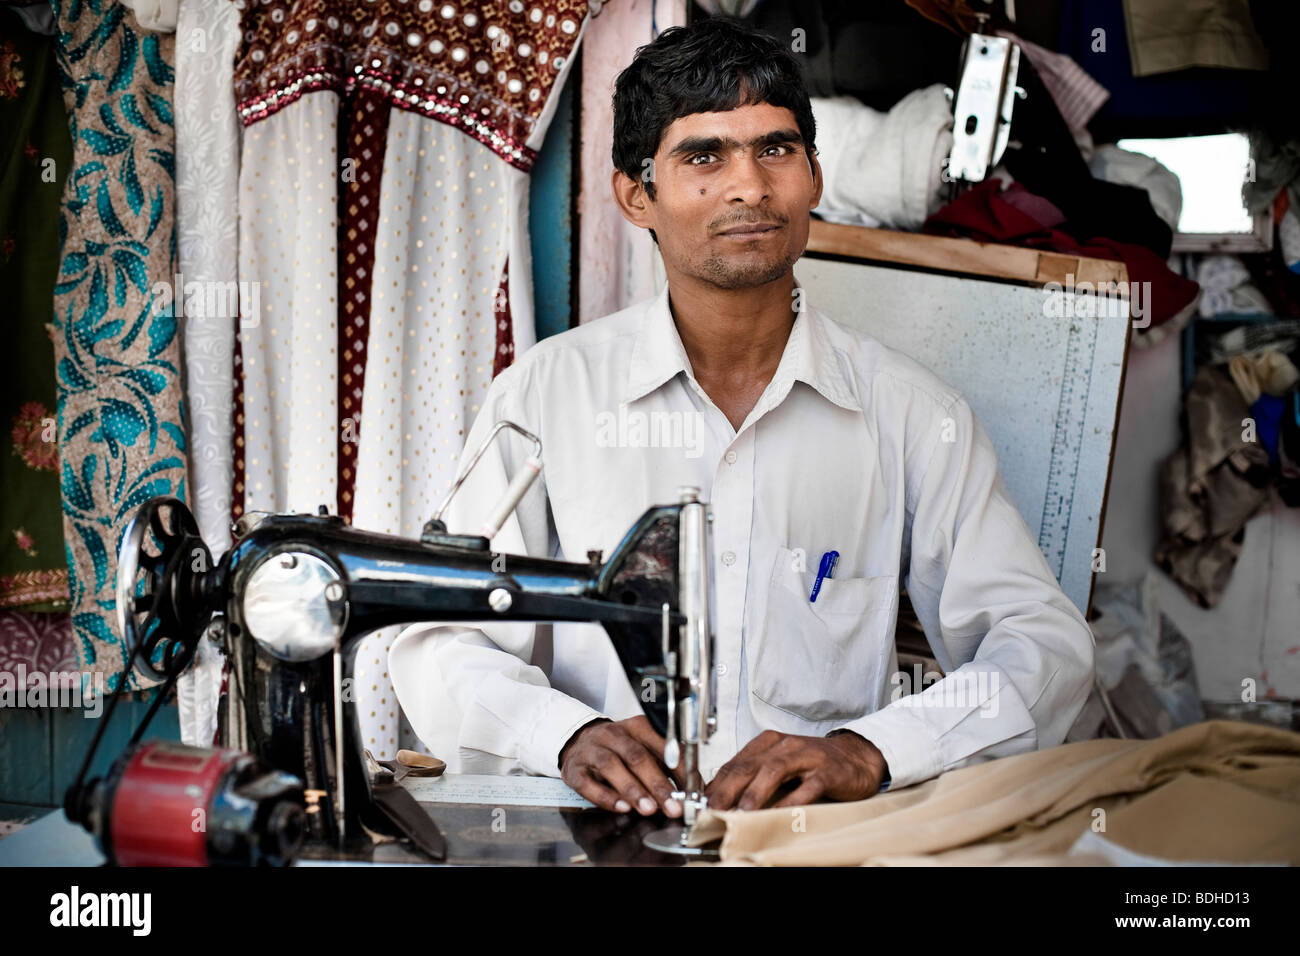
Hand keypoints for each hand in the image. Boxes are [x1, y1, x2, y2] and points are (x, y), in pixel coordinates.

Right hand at [559, 716, 683, 818]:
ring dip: (632, 789)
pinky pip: (588, 783)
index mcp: (636, 727)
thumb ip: (665, 765)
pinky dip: (605, 796)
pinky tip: (621, 807)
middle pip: (637, 756)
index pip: (661, 745)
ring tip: (649, 808)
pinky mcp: (574, 769)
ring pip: (611, 766)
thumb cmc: (618, 748)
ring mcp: (591, 751)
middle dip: (657, 783)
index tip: (691, 791)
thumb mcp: (643, 748)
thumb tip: (690, 789)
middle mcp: (613, 735)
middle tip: (673, 805)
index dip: (678, 769)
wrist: (579, 742)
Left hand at [704, 729, 888, 810]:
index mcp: (768, 743)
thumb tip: (719, 799)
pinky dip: (792, 801)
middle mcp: (784, 746)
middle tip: (711, 811)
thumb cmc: (811, 764)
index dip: (714, 786)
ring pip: (774, 772)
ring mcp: (806, 757)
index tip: (700, 805)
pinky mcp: (827, 771)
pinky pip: (807, 787)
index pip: (734, 763)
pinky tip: (780, 815)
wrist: (855, 757)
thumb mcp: (778, 766)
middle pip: (748, 766)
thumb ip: (752, 778)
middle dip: (726, 790)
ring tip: (740, 814)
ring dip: (754, 794)